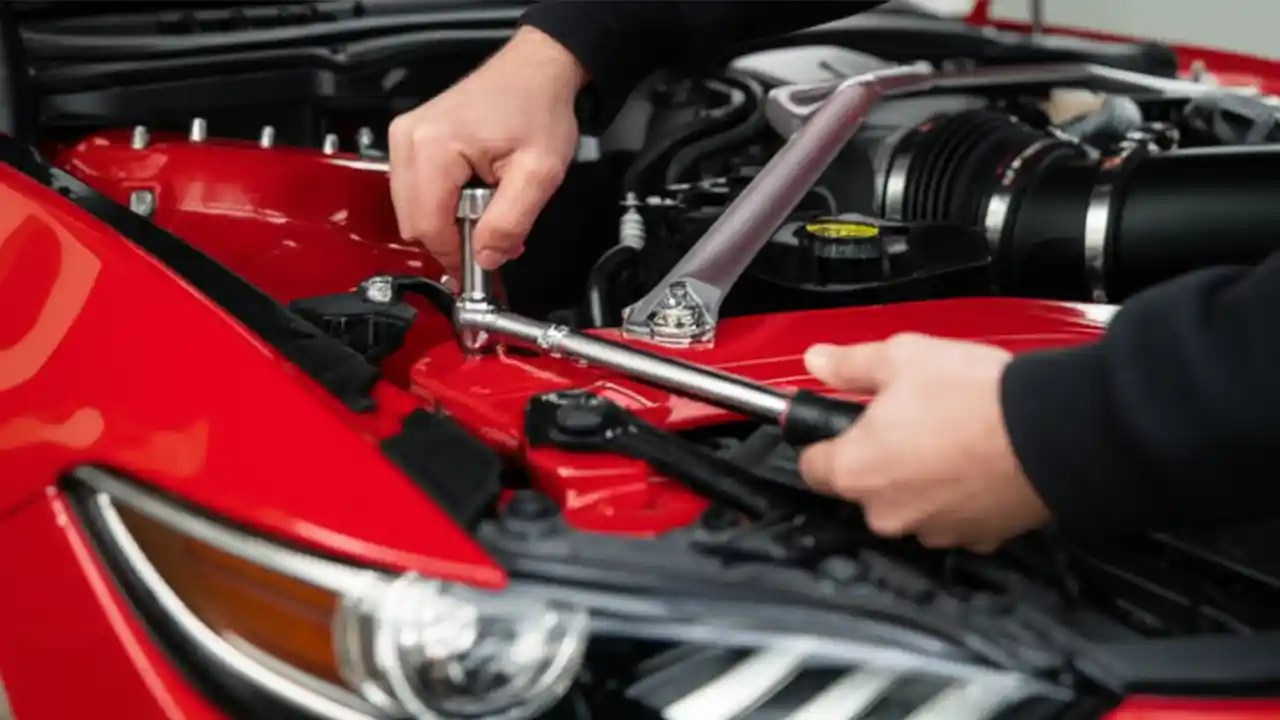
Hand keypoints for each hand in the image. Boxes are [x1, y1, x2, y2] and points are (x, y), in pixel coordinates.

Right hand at [388, 26, 587, 274]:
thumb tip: (485, 258)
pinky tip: (472, 193)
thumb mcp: (539, 173)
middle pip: (413, 222)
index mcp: (433, 147)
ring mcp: (404, 138)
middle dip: (452, 238)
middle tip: (493, 232)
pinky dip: (442, 204)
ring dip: (447, 222)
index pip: (427, 226)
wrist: (536, 71)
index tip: (481, 265)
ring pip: (412, 211)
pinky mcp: (410, 140)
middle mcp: (408, 139)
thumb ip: (510, 222)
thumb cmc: (537, 108)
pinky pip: (415, 193)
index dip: (454, 254)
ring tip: (487, 204)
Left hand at [796, 334, 1051, 551]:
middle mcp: (885, 514)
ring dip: (920, 479)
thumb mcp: (901, 358)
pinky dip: (958, 495)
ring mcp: (932, 532)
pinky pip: (953, 516)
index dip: (825, 441)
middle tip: (910, 418)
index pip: (813, 467)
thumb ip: (849, 365)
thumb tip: (815, 362)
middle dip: (879, 457)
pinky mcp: (975, 540)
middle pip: (864, 487)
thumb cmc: (970, 394)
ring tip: (951, 438)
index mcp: (855, 472)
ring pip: (909, 504)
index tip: (845, 422)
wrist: (1052, 434)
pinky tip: (978, 464)